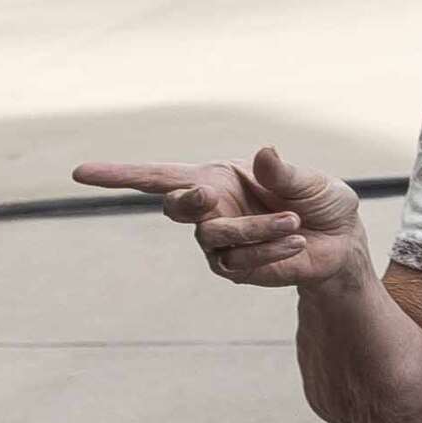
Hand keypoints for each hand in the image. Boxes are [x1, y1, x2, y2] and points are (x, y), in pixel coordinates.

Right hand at [73, 147, 369, 290]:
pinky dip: (270, 249)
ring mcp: (216, 241)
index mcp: (217, 177)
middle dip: (186, 201)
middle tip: (207, 194)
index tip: (79, 173)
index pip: (158, 176)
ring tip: (294, 223)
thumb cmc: (321, 203)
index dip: (118, 175)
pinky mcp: (233, 269)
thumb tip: (264, 154)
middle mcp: (209, 208)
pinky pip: (240, 260)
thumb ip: (285, 173)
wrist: (341, 243)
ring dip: (256, 229)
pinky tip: (295, 242)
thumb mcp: (311, 183)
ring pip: (216, 235)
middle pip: (174, 206)